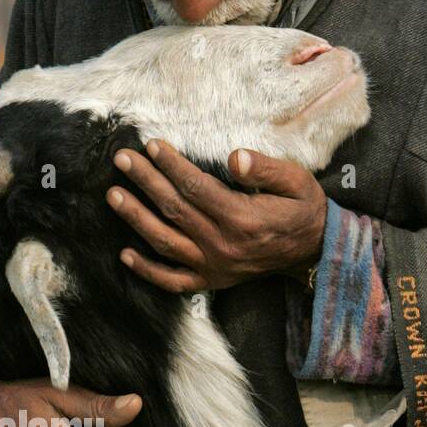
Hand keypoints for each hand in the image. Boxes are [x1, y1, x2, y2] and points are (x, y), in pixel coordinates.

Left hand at [107, 140, 326, 291]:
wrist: (312, 252)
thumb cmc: (302, 210)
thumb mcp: (297, 182)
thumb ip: (265, 168)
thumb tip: (235, 156)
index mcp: (242, 217)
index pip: (195, 187)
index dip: (171, 165)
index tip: (151, 145)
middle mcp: (222, 244)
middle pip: (174, 209)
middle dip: (145, 181)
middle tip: (122, 159)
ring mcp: (213, 266)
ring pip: (165, 242)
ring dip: (136, 218)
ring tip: (114, 196)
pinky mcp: (210, 281)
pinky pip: (172, 281)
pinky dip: (148, 271)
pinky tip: (125, 254)